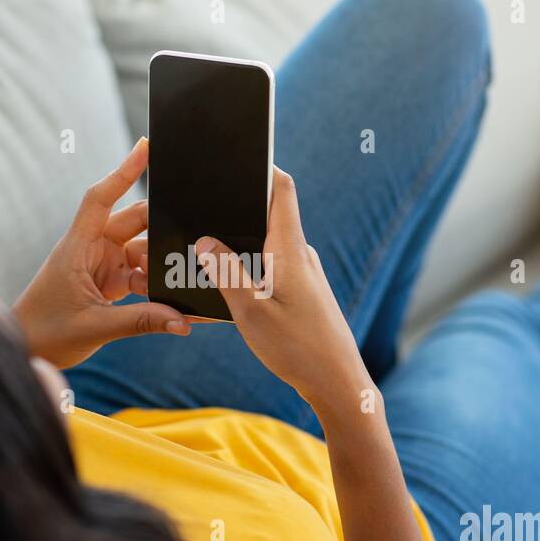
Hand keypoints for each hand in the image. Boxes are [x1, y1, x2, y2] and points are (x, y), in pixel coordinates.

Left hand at [13, 138, 190, 367]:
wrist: (27, 349)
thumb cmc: (45, 333)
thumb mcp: (95, 327)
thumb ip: (141, 321)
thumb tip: (182, 320)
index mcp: (77, 247)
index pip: (101, 199)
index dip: (123, 171)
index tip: (146, 146)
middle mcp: (90, 249)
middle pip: (132, 222)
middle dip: (160, 227)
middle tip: (191, 234)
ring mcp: (101, 264)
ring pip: (141, 250)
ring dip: (159, 264)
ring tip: (181, 278)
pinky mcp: (109, 282)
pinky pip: (140, 274)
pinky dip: (155, 284)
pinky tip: (172, 299)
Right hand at [196, 167, 370, 412]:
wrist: (338, 384)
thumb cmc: (299, 348)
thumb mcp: (251, 311)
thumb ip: (225, 273)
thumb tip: (204, 241)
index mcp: (289, 248)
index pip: (281, 189)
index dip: (262, 166)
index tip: (237, 156)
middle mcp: (299, 254)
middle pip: (267, 216)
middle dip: (235, 212)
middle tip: (201, 212)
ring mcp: (303, 274)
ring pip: (266, 247)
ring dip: (238, 249)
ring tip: (205, 258)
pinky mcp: (302, 294)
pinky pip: (269, 272)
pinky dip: (248, 274)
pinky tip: (227, 295)